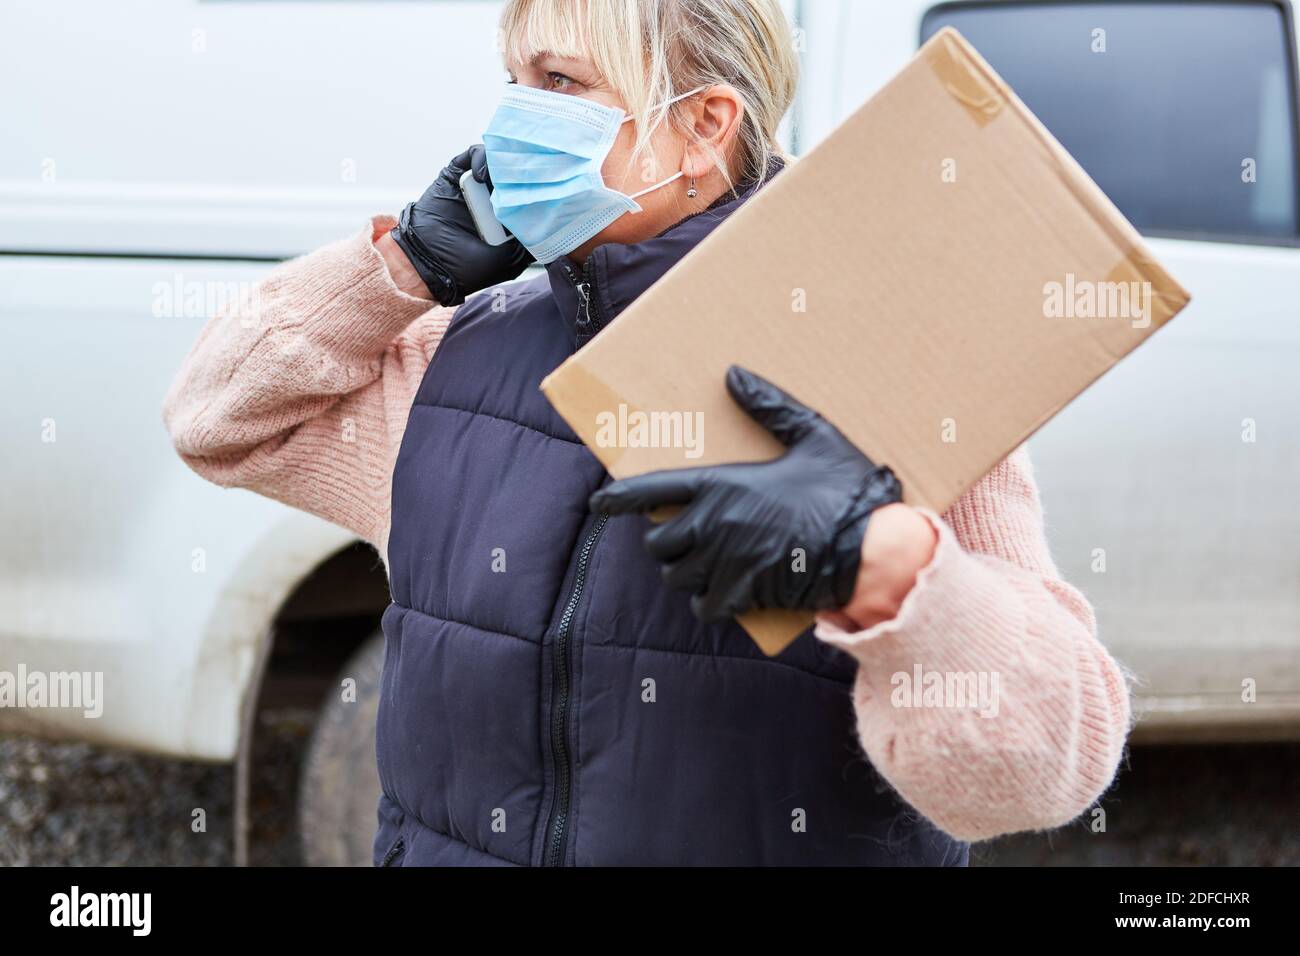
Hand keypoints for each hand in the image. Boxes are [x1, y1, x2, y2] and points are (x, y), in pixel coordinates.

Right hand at [389, 145, 532, 306]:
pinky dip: (481, 157)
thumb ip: (529, 243)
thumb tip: (553, 223)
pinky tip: (483, 173)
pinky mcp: (457, 173)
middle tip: (530, 174)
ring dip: (503, 163)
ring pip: (497, 161)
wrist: (428, 263)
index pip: (531, 193)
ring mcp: (478, 185)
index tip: (548, 187)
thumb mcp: (509, 261)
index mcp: (511, 216)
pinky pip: (473, 155)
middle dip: (525, 171)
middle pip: (517, 173)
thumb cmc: (467, 268)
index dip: (539, 187)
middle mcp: (496, 198)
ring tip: (502, 176)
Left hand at [589, 366, 904, 621]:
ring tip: (700, 565)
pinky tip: (720, 594)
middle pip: (658, 543)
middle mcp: (714, 525)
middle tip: (680, 538)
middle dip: (664, 541)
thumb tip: (733, 373)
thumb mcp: (813, 435)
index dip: (619, 499)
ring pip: (675, 577)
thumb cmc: (845, 489)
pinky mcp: (744, 595)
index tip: (602, 502)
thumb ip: (770, 407)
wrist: (873, 549)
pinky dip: (706, 602)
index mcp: (722, 485)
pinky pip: (704, 606)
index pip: (651, 491)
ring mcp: (726, 563)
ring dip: (683, 572)